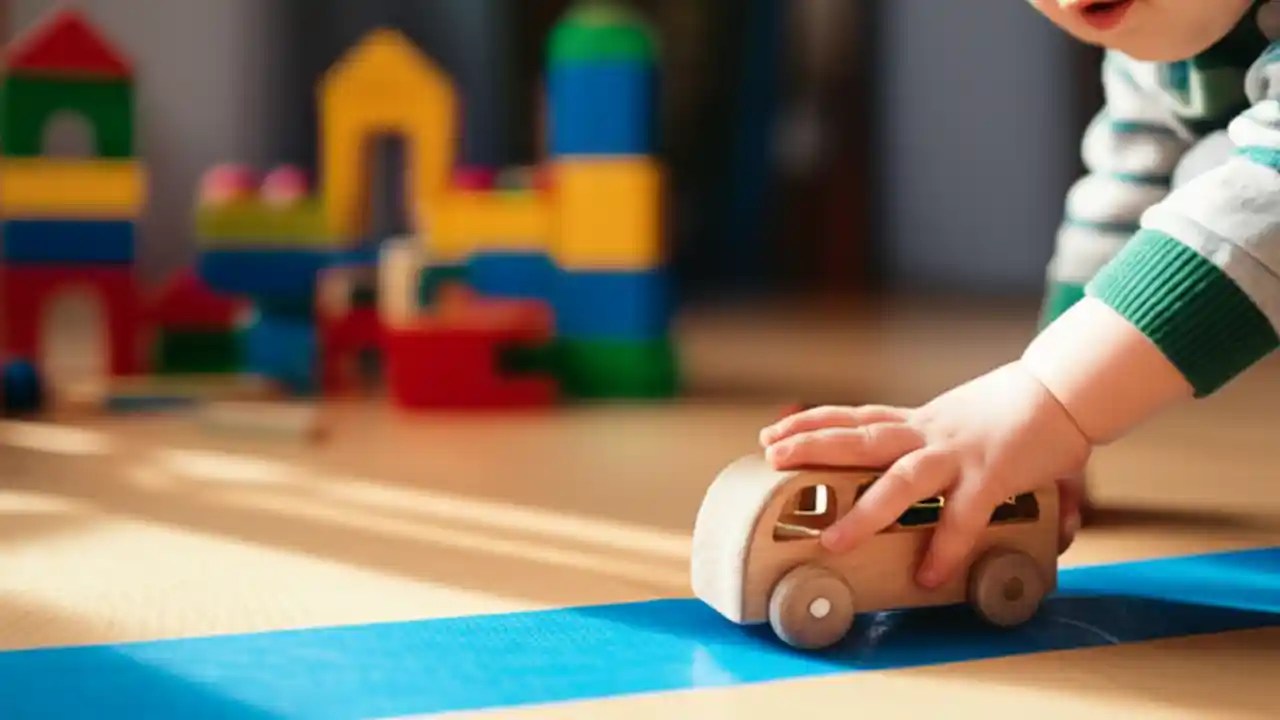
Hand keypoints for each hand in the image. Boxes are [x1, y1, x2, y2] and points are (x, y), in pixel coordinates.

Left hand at [758, 360, 1091, 588]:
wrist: (1067, 388)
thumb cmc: (1019, 408)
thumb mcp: (967, 423)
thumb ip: (950, 459)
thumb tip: (936, 490)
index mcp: (921, 421)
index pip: (857, 417)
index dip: (814, 425)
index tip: (773, 434)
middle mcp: (930, 433)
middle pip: (861, 437)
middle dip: (814, 447)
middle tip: (772, 457)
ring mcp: (958, 454)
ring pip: (901, 480)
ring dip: (865, 510)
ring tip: (833, 540)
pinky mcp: (993, 476)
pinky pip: (963, 518)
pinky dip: (945, 547)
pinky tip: (928, 576)